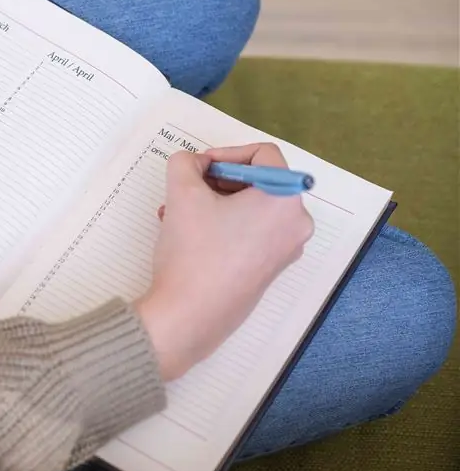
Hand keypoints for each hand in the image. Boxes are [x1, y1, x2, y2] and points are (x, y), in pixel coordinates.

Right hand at [136, 143, 314, 380]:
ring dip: (212, 202)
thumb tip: (194, 164)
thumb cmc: (193, 251)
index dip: (226, 153)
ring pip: (249, 208)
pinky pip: (249, 233)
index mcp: (286, 201)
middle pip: (257, 182)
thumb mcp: (182, 193)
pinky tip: (186, 234)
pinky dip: (221, 225)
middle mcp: (295, 225)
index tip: (197, 167)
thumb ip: (185, 163)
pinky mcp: (268, 271)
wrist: (188, 317)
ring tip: (175, 213)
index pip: (263, 155)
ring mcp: (284, 251)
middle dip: (215, 180)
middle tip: (184, 189)